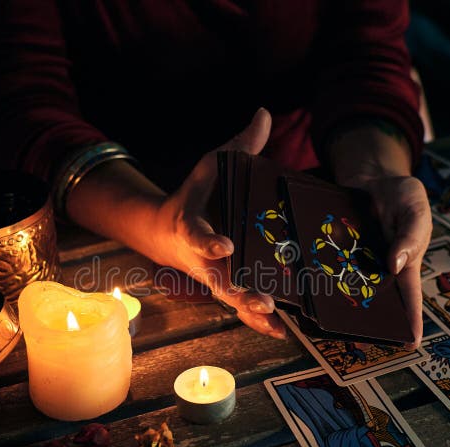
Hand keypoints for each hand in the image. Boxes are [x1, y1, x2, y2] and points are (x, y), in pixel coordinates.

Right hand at [151, 109, 285, 338]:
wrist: (166, 231)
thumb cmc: (194, 195)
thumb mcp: (211, 165)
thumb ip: (239, 145)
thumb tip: (264, 112)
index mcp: (192, 226)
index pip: (198, 235)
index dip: (209, 242)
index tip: (224, 245)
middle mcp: (201, 258)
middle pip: (219, 279)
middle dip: (240, 291)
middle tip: (261, 301)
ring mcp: (212, 277)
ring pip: (231, 299)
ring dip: (252, 313)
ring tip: (279, 324)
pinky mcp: (223, 287)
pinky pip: (240, 307)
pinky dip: (258, 321)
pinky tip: (283, 331)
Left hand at [328, 122, 431, 347]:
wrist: (372, 175)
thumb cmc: (402, 196)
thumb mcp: (415, 210)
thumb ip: (411, 236)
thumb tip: (395, 266)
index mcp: (404, 265)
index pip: (410, 297)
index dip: (411, 320)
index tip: (410, 343)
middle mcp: (377, 269)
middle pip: (373, 300)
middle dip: (366, 320)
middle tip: (357, 338)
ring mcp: (355, 262)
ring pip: (345, 286)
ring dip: (336, 300)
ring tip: (327, 318)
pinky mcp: (334, 251)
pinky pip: (326, 265)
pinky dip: (318, 272)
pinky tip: (306, 283)